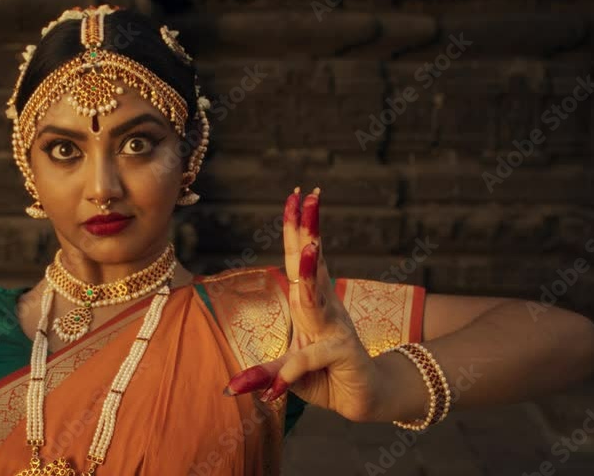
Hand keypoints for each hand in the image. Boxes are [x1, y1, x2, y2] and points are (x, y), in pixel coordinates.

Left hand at [223, 187, 386, 421]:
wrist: (365, 398)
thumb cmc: (325, 374)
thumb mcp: (288, 370)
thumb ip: (264, 373)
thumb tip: (228, 388)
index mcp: (310, 300)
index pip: (300, 259)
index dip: (297, 229)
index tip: (296, 196)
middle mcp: (324, 306)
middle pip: (311, 264)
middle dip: (307, 230)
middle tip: (306, 198)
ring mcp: (334, 327)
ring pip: (315, 298)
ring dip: (311, 273)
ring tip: (308, 249)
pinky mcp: (341, 353)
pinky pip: (307, 359)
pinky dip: (287, 373)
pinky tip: (275, 388)